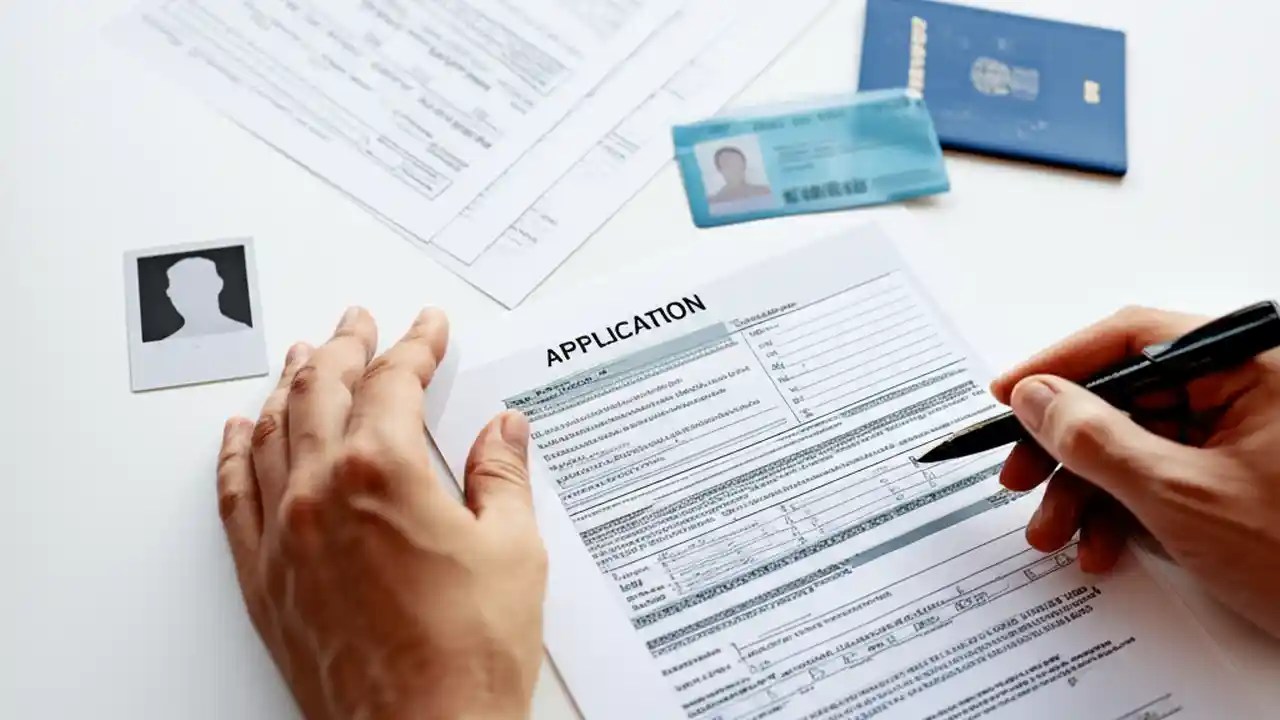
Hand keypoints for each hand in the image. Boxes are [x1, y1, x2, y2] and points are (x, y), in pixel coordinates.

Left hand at [215, 307, 546, 719]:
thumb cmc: (467, 657)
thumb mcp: (512, 549)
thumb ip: (501, 476)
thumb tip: (502, 432)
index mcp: (382, 472)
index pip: (394, 382)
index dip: (415, 346)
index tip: (427, 329)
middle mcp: (319, 494)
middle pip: (322, 391)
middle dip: (346, 347)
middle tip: (360, 324)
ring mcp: (283, 537)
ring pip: (273, 432)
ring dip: (290, 384)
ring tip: (303, 357)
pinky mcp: (264, 581)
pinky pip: (235, 496)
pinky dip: (236, 454)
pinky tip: (240, 433)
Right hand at [992, 306, 1279, 637]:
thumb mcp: (1180, 496)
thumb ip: (1097, 440)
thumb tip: (1037, 397)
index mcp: (1251, 366)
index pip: (1133, 339)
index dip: (1060, 366)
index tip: (1009, 395)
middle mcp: (1247, 388)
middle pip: (1125, 395)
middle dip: (1065, 447)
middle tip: (1019, 475)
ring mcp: (1242, 434)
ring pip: (1134, 442)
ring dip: (1085, 489)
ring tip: (1056, 531)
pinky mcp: (1235, 475)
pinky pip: (1158, 475)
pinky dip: (1121, 509)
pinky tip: (1101, 543)